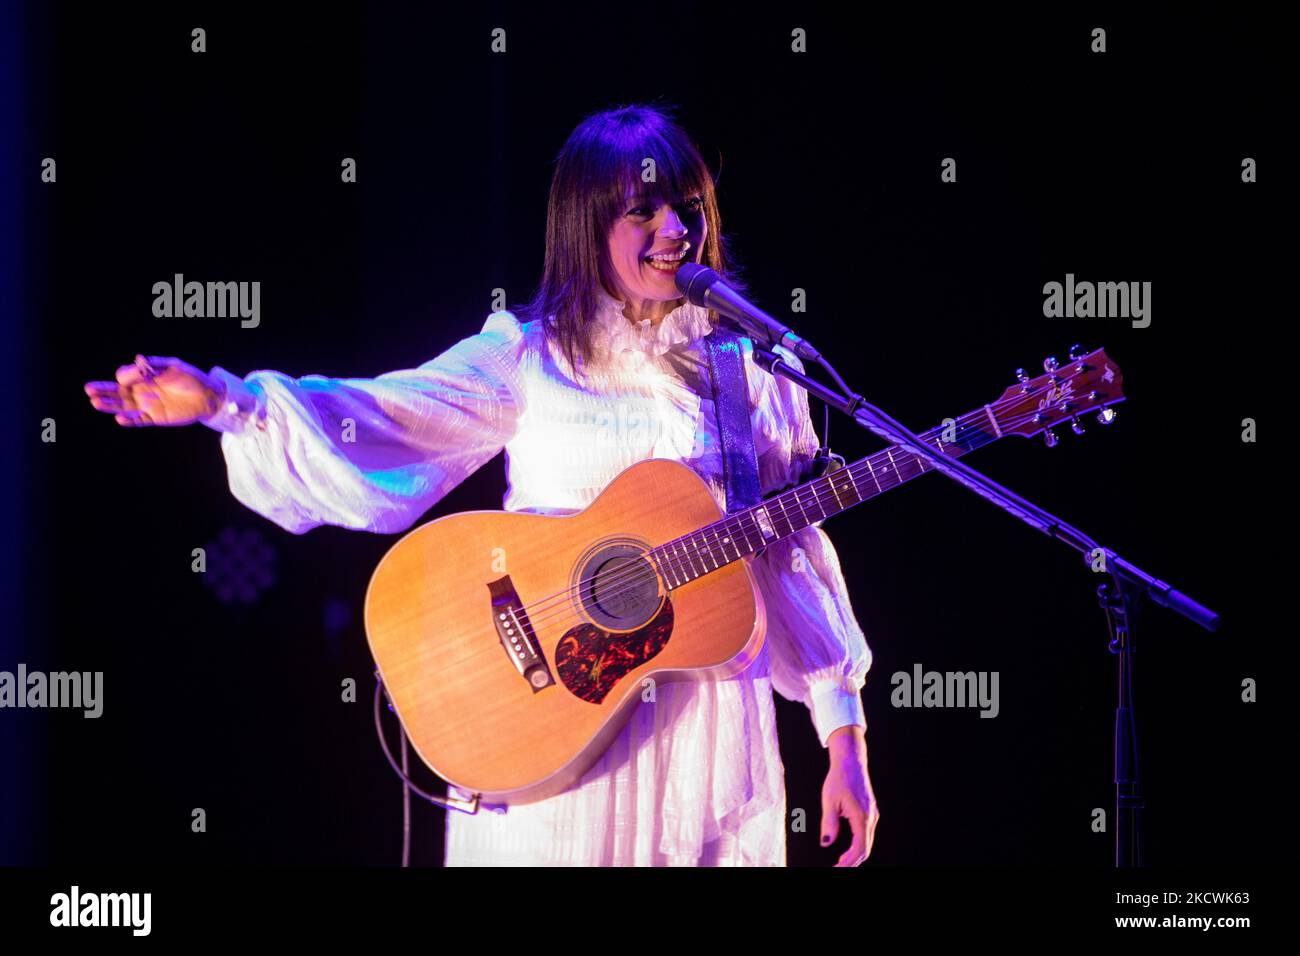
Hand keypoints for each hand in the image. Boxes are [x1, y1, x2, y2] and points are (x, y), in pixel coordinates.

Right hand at [84, 355, 222, 426]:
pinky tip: (119, 418)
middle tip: (88, 389)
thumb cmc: (191, 378)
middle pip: (117, 391)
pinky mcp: (154, 417)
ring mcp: (147, 404)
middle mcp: (141, 390)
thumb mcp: (174, 368)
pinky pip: (138, 420)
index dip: (126, 375)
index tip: (138, 373)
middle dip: (103, 390)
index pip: (124, 376)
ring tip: (95, 402)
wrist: (209, 396)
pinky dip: (129, 420)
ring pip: (122, 406)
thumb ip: (155, 366)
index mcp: (144, 376)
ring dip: (109, 405)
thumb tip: (138, 361)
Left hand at [820, 725, 879, 866]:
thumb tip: (826, 844)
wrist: (851, 761)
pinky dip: (858, 846)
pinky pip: (866, 835)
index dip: (849, 862)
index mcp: (861, 817)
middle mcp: (871, 818)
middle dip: (852, 862)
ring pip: (867, 842)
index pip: (860, 848)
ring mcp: (872, 815)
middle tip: (836, 868)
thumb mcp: (829, 800)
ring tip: (839, 863)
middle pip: (866, 848)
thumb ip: (828, 823)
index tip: (836, 868)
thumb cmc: (838, 778)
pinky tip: (846, 850)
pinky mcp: (870, 812)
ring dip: (855, 855)